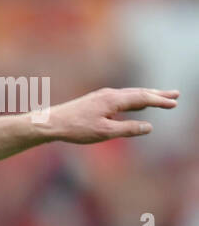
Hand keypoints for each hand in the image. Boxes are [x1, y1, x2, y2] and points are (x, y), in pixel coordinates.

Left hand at [48, 88, 177, 143]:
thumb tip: (149, 127)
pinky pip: (120, 98)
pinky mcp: (95, 101)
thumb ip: (127, 129)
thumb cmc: (76, 129)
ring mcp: (101, 97)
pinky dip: (133, 99)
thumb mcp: (104, 133)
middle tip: (175, 95)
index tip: (174, 103)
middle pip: (138, 93)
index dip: (159, 101)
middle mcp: (109, 94)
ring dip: (146, 95)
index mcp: (113, 100)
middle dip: (157, 94)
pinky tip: (135, 104)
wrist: (50, 123)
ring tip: (160, 97)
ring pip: (129, 94)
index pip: (142, 98)